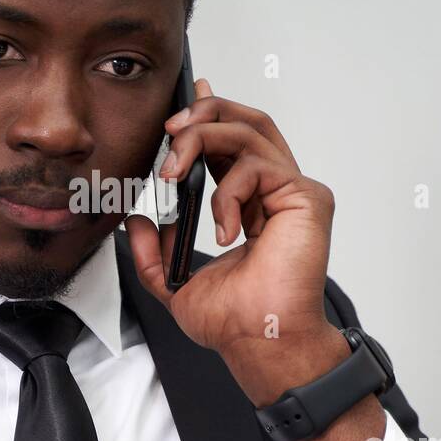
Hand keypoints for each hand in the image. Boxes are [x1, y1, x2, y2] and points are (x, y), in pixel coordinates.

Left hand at [124, 78, 348, 405]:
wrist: (260, 341)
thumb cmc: (235, 321)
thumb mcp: (176, 283)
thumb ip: (152, 254)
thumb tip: (134, 221)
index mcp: (252, 203)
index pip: (234, 141)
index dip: (210, 113)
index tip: (187, 99)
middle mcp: (277, 191)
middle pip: (247, 121)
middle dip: (204, 113)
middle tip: (169, 130)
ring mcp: (294, 192)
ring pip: (250, 131)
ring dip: (202, 140)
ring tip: (173, 172)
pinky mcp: (306, 198)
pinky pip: (257, 167)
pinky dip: (227, 192)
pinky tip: (222, 229)